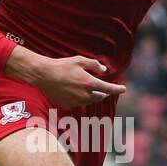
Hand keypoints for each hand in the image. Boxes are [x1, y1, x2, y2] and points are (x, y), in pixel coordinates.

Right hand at [6, 48, 125, 108]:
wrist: (43, 75)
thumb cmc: (62, 65)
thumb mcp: (79, 60)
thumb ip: (94, 65)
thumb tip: (103, 70)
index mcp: (89, 83)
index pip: (108, 89)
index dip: (117, 89)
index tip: (123, 89)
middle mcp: (84, 95)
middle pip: (99, 97)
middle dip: (102, 93)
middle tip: (102, 88)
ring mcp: (75, 101)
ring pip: (89, 101)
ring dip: (91, 96)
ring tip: (86, 88)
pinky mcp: (67, 105)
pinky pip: (78, 103)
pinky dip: (80, 98)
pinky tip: (73, 91)